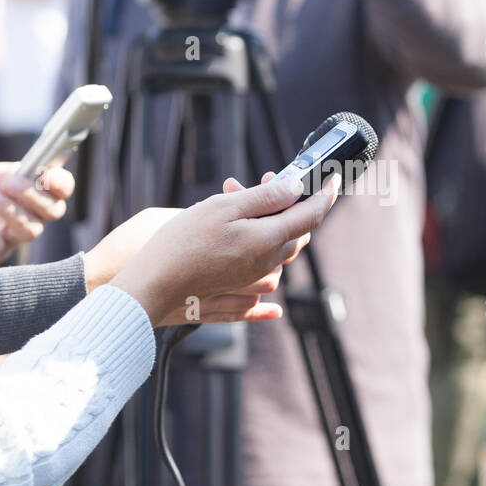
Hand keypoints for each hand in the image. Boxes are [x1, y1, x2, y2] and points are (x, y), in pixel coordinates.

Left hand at [0, 153, 74, 275]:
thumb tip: (21, 172)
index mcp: (22, 187)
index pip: (58, 187)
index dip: (61, 182)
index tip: (49, 176)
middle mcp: (22, 213)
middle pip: (52, 210)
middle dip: (35, 195)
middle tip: (7, 183)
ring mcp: (8, 237)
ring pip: (31, 229)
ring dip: (10, 210)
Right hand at [111, 173, 339, 325]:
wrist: (152, 285)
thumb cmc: (182, 242)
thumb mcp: (223, 207)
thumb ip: (264, 198)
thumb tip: (296, 188)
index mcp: (266, 241)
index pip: (309, 216)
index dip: (324, 195)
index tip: (332, 180)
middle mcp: (264, 266)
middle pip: (295, 237)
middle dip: (288, 207)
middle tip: (268, 182)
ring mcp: (249, 284)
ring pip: (278, 260)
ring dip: (272, 233)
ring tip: (246, 209)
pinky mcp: (231, 299)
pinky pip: (259, 301)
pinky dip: (269, 300)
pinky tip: (274, 306)